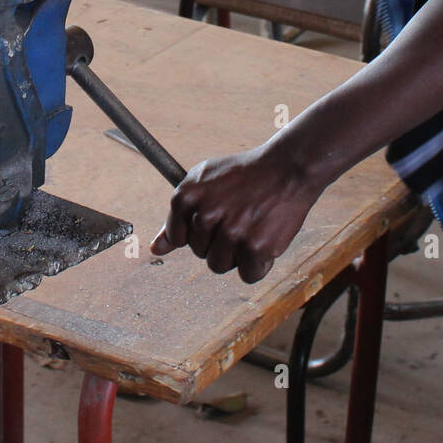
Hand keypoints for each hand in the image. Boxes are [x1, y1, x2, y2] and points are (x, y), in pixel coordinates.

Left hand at [150, 144, 323, 283]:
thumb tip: (155, 249)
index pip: (178, 238)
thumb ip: (178, 218)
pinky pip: (248, 274)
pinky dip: (258, 264)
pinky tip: (264, 239)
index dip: (198, 231)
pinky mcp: (255, 247)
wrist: (287, 168)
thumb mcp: (203, 182)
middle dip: (218, 240)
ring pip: (220, 265)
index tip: (216, 216)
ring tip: (250, 227)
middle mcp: (205, 215)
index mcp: (185, 196)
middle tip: (238, 216)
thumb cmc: (243, 175)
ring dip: (236, 254)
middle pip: (200, 253)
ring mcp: (231, 232)